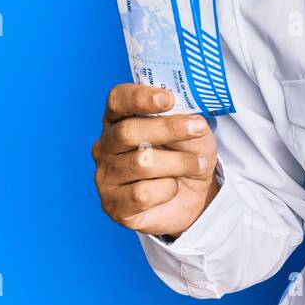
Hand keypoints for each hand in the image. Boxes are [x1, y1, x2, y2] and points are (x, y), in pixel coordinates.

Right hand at [91, 84, 219, 237]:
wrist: (193, 196)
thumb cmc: (186, 154)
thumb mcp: (191, 131)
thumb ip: (183, 119)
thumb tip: (185, 116)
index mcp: (118, 120)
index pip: (117, 100)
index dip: (140, 97)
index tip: (169, 99)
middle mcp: (105, 146)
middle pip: (127, 132)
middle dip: (168, 128)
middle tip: (198, 128)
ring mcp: (105, 177)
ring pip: (140, 163)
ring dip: (179, 162)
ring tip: (197, 164)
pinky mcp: (114, 206)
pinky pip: (142, 194)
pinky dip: (168, 189)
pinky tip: (173, 188)